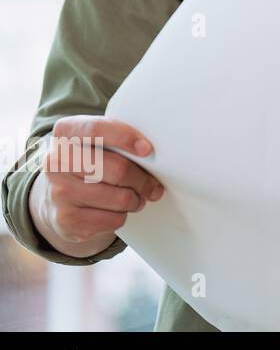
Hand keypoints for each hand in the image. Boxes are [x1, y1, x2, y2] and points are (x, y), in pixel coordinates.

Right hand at [30, 116, 163, 250]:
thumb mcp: (96, 142)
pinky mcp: (66, 219)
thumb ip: (118, 139)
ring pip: (121, 198)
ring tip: (135, 198)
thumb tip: (151, 155)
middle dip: (143, 180)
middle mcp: (56, 161)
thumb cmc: (89, 163)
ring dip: (136, 200)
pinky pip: (113, 219)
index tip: (148, 150)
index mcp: (65, 133)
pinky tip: (115, 211)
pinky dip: (122, 216)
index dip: (126, 138)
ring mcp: (58, 192)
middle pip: (118, 169)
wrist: (56, 198)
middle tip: (153, 185)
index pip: (97, 130)